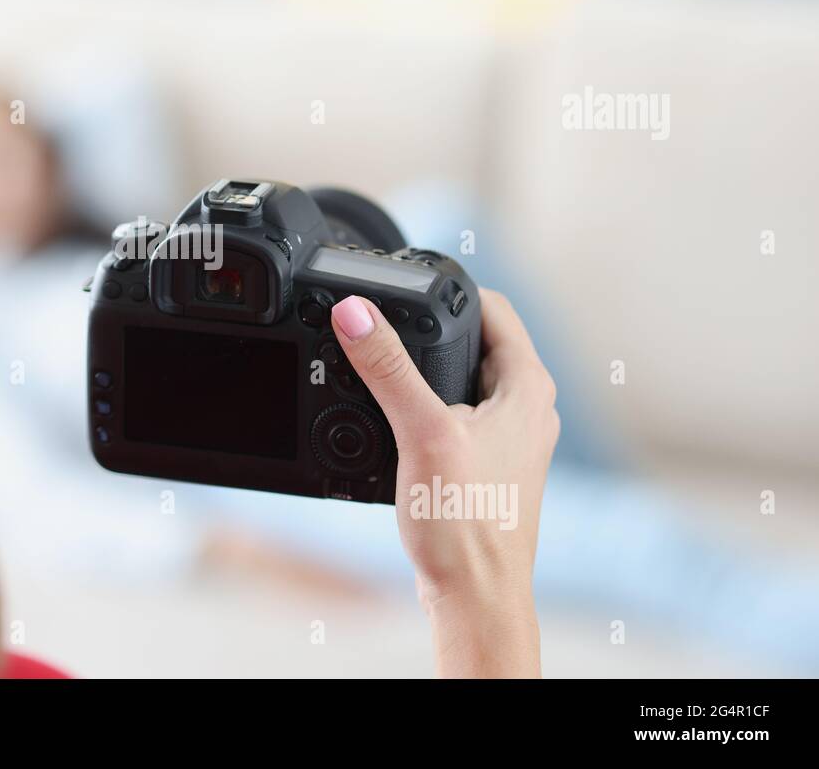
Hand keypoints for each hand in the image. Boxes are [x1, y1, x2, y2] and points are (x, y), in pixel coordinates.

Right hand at [330, 289, 558, 676]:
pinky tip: (395, 425)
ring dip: (427, 372)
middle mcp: (528, 408)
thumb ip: (387, 368)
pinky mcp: (489, 465)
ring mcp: (511, 438)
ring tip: (384, 375)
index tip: (405, 287)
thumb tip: (357, 312)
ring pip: (464, 381)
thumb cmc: (467, 526)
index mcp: (528, 387)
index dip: (449, 289)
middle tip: (385, 329)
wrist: (476, 598)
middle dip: (430, 331)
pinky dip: (427, 408)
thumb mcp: (421, 432)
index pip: (493, 307)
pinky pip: (457, 415)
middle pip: (476, 341)